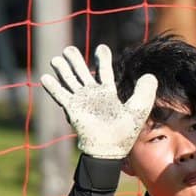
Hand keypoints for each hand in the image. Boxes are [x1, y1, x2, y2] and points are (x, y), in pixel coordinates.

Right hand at [38, 44, 157, 159]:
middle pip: (82, 73)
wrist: (109, 148)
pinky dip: (52, 87)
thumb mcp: (138, 109)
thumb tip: (150, 75)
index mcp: (108, 93)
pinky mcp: (72, 109)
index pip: (104, 71)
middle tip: (69, 50)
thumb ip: (145, 92)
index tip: (101, 47)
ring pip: (69, 81)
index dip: (103, 59)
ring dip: (62, 70)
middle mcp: (93, 95)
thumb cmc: (124, 132)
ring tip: (55, 59)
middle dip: (75, 61)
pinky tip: (45, 77)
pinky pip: (61, 95)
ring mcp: (81, 101)